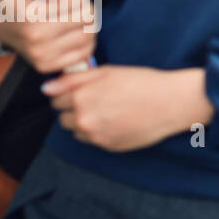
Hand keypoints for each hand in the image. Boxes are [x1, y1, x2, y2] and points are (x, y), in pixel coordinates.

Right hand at [0, 0, 96, 72]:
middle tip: (76, 2)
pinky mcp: (46, 66)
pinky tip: (75, 31)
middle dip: (85, 6)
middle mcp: (37, 39)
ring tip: (75, 16)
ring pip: (88, 36)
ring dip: (88, 23)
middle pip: (86, 18)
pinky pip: (83, 53)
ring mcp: (41, 56)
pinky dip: (86, 41)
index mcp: (31, 16)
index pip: (76, 2)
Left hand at [42, 66, 213, 152]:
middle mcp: (83, 118)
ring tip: (109, 111)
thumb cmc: (143, 82)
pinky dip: (98, 131)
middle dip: (75, 109)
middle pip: (62, 117)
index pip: (55, 99)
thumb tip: (47, 88)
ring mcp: (94, 135)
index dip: (70, 92)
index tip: (83, 90)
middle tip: (99, 100)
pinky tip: (117, 120)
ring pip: (76, 130)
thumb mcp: (108, 71)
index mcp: (81, 96)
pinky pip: (91, 140)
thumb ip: (73, 79)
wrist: (171, 102)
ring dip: (85, 121)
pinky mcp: (106, 146)